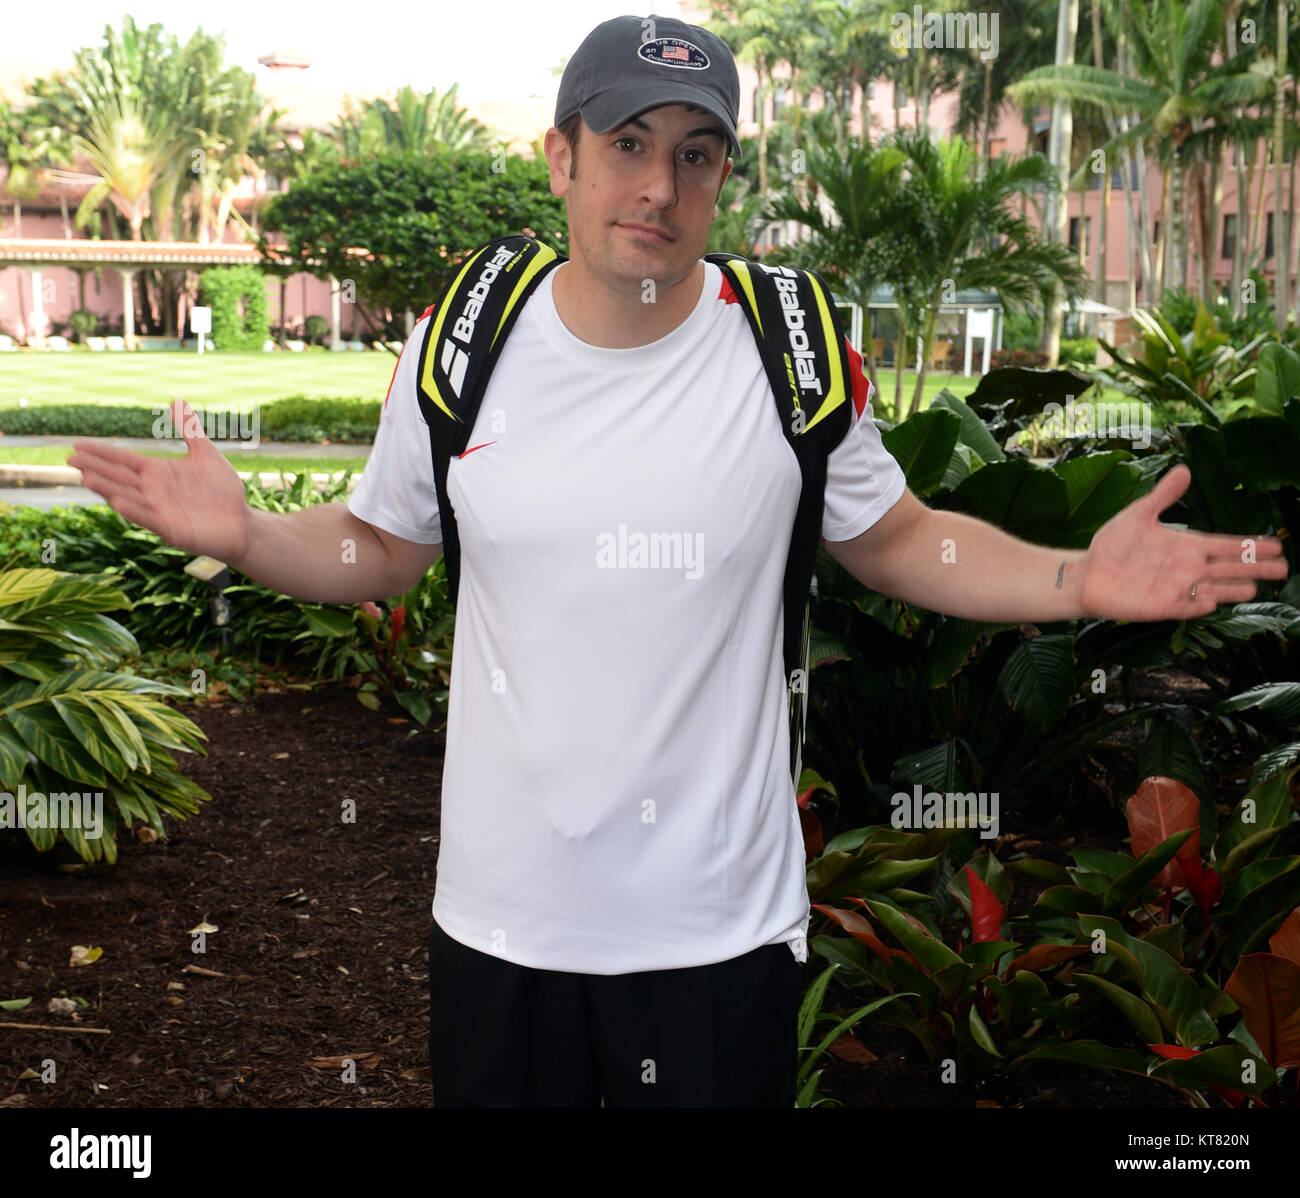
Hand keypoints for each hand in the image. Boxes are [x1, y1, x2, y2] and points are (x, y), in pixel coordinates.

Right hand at [67, 397, 250, 562]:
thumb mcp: (205, 453)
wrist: (242, 522)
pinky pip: (148, 518)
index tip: (76, 444)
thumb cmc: (222, 490)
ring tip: (85, 478)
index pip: (123, 460)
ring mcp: (159, 510)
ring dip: (107, 488)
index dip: (101, 452)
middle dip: (94, 468)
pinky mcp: (170, 529)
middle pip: (118, 477)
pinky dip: (134, 511)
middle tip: (69, 459)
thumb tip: (176, 400)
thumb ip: (189, 429)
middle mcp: (152, 491)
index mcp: (157, 472)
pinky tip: (118, 502)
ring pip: (127, 497)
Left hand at [1078, 464, 1288, 620]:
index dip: (1251, 546)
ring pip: (1213, 590)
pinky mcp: (1160, 607)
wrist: (1088, 573)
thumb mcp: (1139, 514)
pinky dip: (1197, 606)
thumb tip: (1184, 469)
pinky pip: (1184, 608)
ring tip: (1253, 589)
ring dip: (1231, 590)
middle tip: (1283, 569)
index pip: (1226, 546)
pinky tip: (1212, 602)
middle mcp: (1188, 569)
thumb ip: (1163, 496)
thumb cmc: (1114, 544)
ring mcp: (1176, 589)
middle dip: (1255, 568)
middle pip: (1229, 569)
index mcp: (1187, 546)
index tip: (1277, 545)